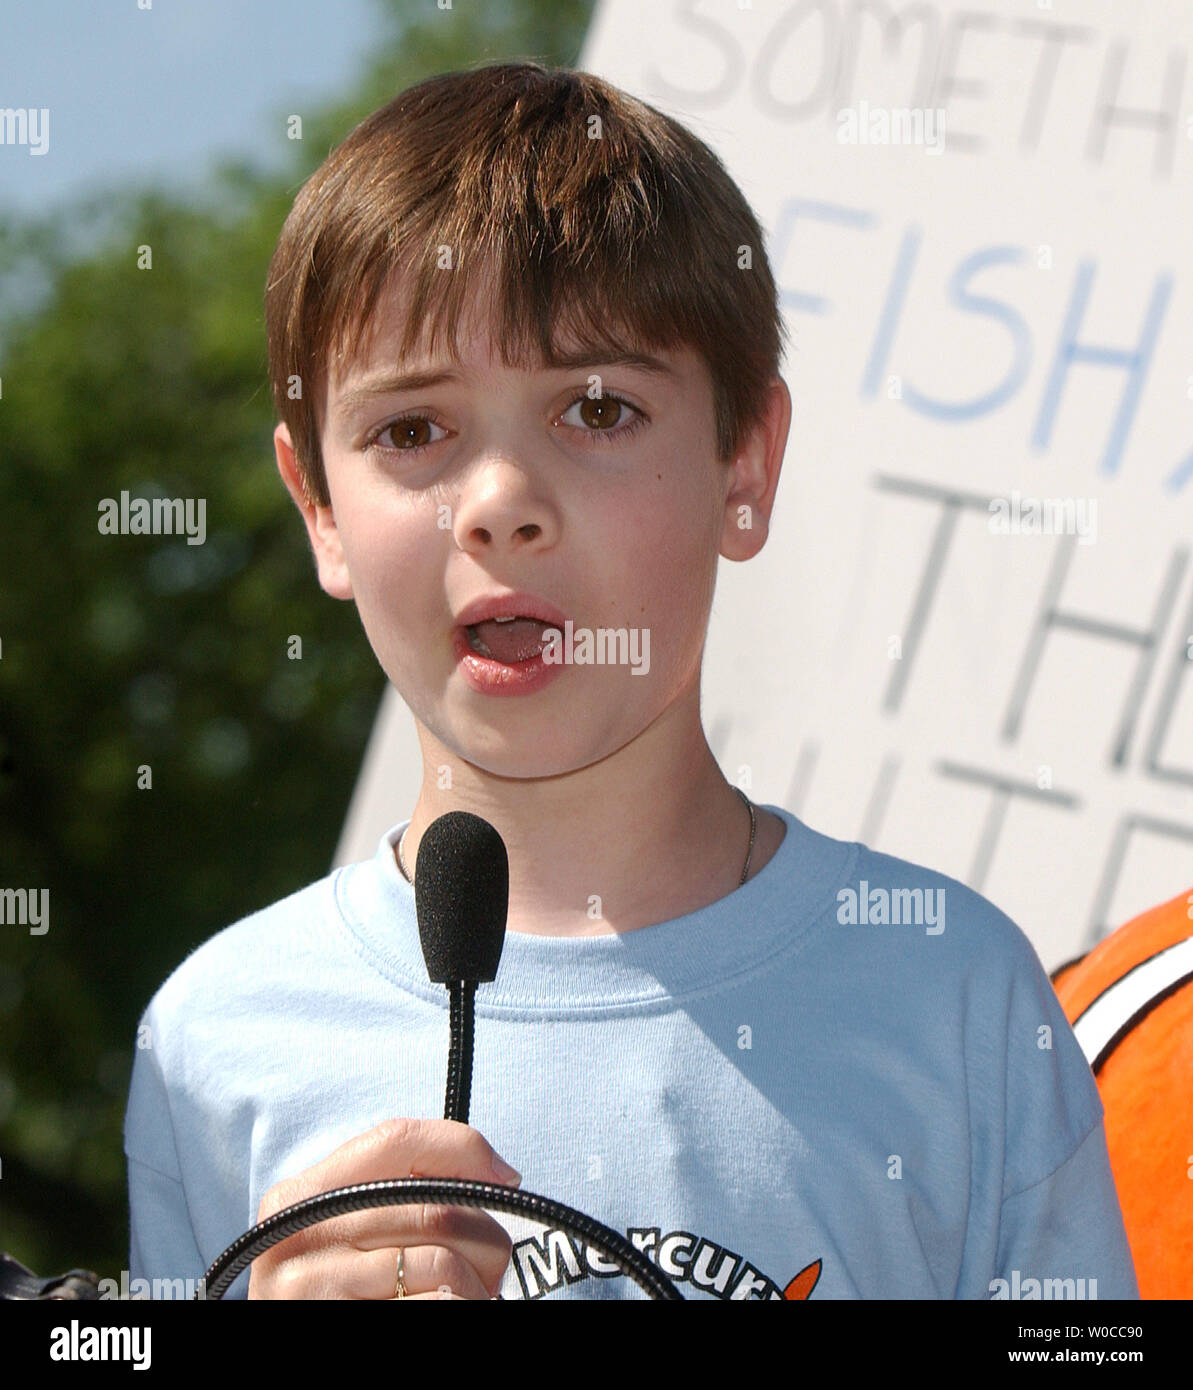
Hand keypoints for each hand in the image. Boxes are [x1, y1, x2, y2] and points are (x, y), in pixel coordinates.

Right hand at [247, 1117, 520, 1299]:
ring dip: (476, 1286)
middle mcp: (297, 1237)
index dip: (461, 1149)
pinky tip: (448, 1313)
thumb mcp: (351, 1231)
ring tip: (466, 1296)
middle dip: (484, 1239)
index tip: (505, 1176)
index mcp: (300, 1197)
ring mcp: (311, 1290)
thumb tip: (500, 1173)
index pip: (395, 1140)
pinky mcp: (341, 1326)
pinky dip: (461, 1308)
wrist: (289, 1355)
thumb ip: (401, 1190)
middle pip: (436, 1209)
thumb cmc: (343, 1290)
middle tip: (488, 1267)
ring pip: (444, 1264)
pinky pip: (437, 1306)